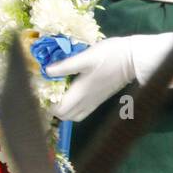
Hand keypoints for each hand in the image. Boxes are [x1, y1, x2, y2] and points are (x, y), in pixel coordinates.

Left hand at [44, 33, 172, 120]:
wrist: (133, 59)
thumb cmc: (109, 56)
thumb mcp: (84, 58)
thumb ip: (64, 66)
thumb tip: (45, 71)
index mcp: (81, 93)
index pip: (60, 111)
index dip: (47, 105)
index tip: (39, 93)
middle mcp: (87, 101)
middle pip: (66, 116)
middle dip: (53, 108)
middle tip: (45, 93)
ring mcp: (95, 101)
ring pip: (75, 115)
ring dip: (63, 108)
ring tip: (55, 93)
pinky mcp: (100, 98)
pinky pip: (83, 110)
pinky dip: (73, 107)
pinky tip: (69, 92)